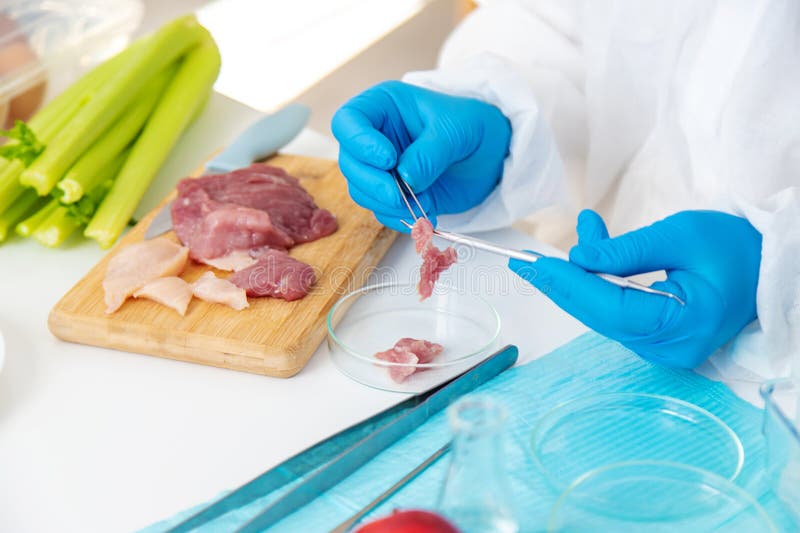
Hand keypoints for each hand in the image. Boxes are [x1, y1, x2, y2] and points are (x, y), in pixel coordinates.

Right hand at [331, 81, 510, 231]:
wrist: (492, 154)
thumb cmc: (473, 126)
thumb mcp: (456, 130)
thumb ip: (430, 152)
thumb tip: (406, 178)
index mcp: (383, 106)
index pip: (348, 121)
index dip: (360, 143)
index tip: (389, 159)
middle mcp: (375, 137)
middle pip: (350, 162)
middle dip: (373, 183)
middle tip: (399, 195)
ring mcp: (381, 168)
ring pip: (361, 190)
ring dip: (388, 204)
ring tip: (424, 202)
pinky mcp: (393, 193)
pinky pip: (381, 211)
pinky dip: (399, 218)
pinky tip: (425, 214)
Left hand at [508, 210, 761, 367]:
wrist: (770, 266)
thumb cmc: (735, 247)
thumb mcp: (681, 235)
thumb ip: (627, 251)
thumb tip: (578, 259)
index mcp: (684, 326)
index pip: (610, 307)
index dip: (568, 286)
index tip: (533, 265)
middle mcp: (671, 348)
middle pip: (601, 316)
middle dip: (562, 285)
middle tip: (524, 262)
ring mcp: (664, 348)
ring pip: (606, 313)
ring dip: (583, 277)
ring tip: (577, 235)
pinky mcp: (659, 339)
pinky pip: (618, 312)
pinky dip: (602, 283)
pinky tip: (593, 252)